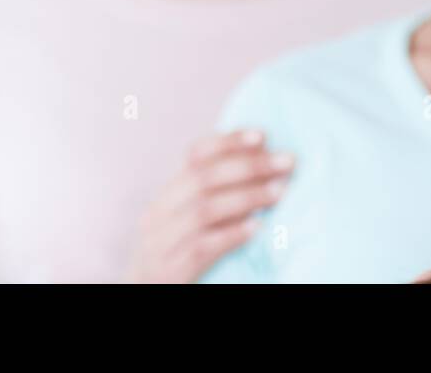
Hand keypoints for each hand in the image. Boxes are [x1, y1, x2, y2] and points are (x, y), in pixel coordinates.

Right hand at [124, 129, 293, 282]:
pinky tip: (257, 229)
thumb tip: (265, 164)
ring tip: (279, 192)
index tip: (263, 135)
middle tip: (287, 163)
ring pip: (205, 210)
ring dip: (247, 198)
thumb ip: (217, 195)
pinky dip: (232, 234)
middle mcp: (159, 213)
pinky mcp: (169, 270)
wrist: (142, 295)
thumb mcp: (190, 220)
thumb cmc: (179, 254)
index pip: (195, 155)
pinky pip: (202, 247)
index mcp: (167, 194)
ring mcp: (160, 242)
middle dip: (250, 167)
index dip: (229, 141)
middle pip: (204, 178)